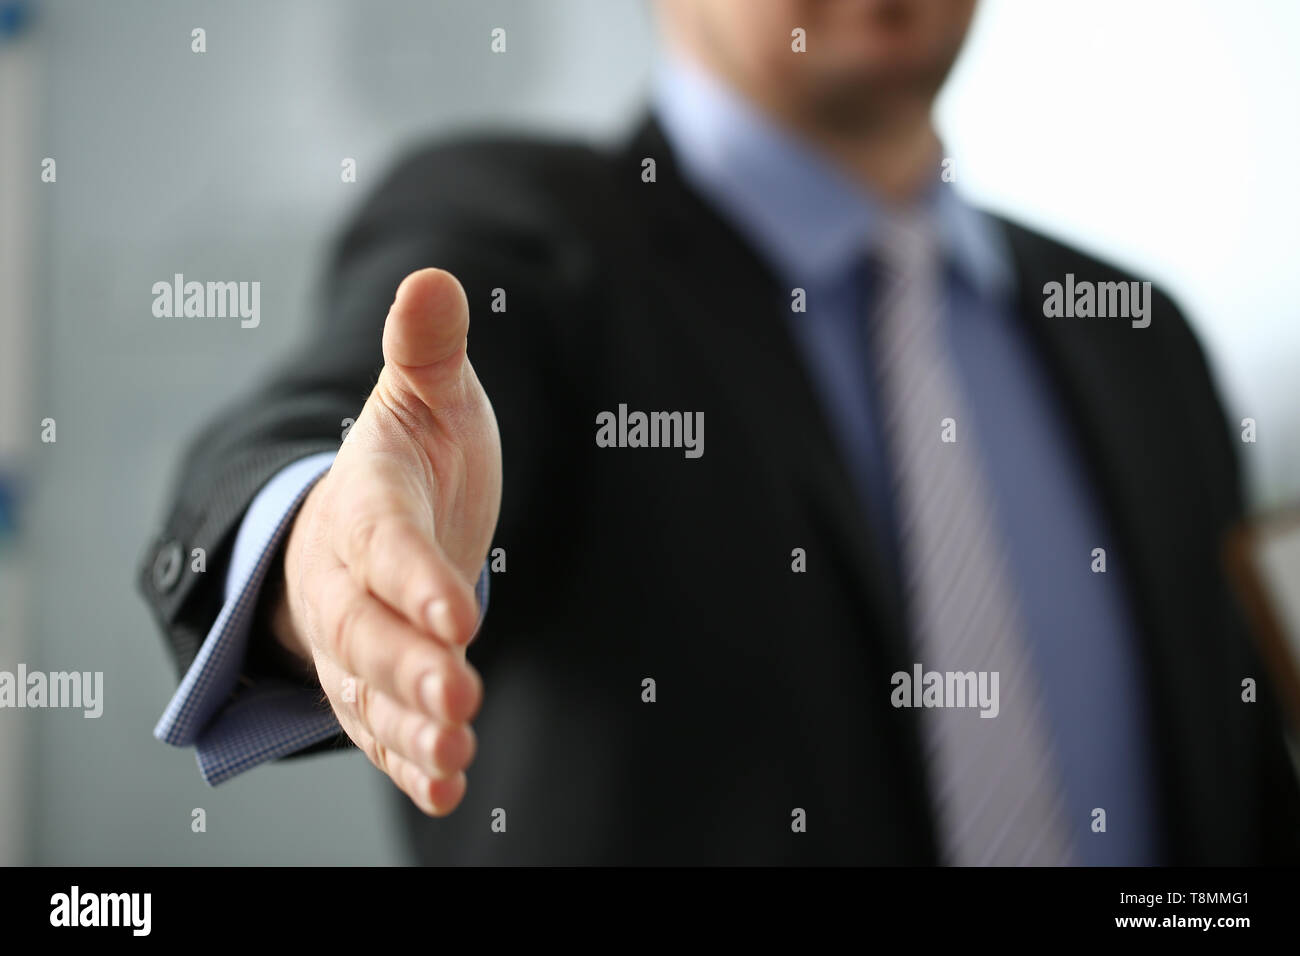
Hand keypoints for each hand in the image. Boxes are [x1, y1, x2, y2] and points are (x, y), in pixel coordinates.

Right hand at [273, 268, 501, 815]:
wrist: (371, 513)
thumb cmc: (411, 452)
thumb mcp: (425, 395)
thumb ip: (428, 350)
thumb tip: (434, 276)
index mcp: (366, 503)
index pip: (386, 544)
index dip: (417, 577)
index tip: (462, 613)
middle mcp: (348, 577)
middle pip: (366, 629)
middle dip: (410, 666)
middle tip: (461, 700)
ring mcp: (354, 634)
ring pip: (367, 687)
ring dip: (409, 726)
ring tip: (455, 759)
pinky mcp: (369, 678)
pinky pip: (377, 723)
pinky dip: (406, 757)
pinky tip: (446, 786)